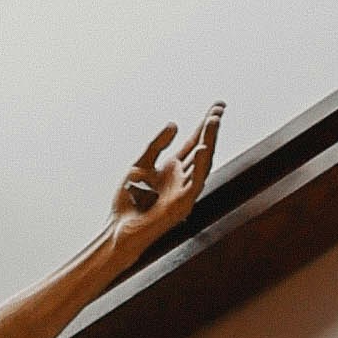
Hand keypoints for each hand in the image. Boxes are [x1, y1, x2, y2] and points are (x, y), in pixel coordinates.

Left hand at [110, 105, 223, 262]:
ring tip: (213, 120)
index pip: (194, 143)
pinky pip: (195, 183)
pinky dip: (201, 166)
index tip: (217, 106)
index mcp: (173, 170)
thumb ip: (156, 146)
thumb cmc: (128, 204)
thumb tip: (175, 124)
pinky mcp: (181, 206)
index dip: (204, 124)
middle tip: (219, 108)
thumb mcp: (139, 165)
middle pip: (202, 149)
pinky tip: (203, 147)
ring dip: (209, 141)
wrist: (118, 231)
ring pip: (202, 163)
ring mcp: (184, 192)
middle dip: (211, 129)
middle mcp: (182, 180)